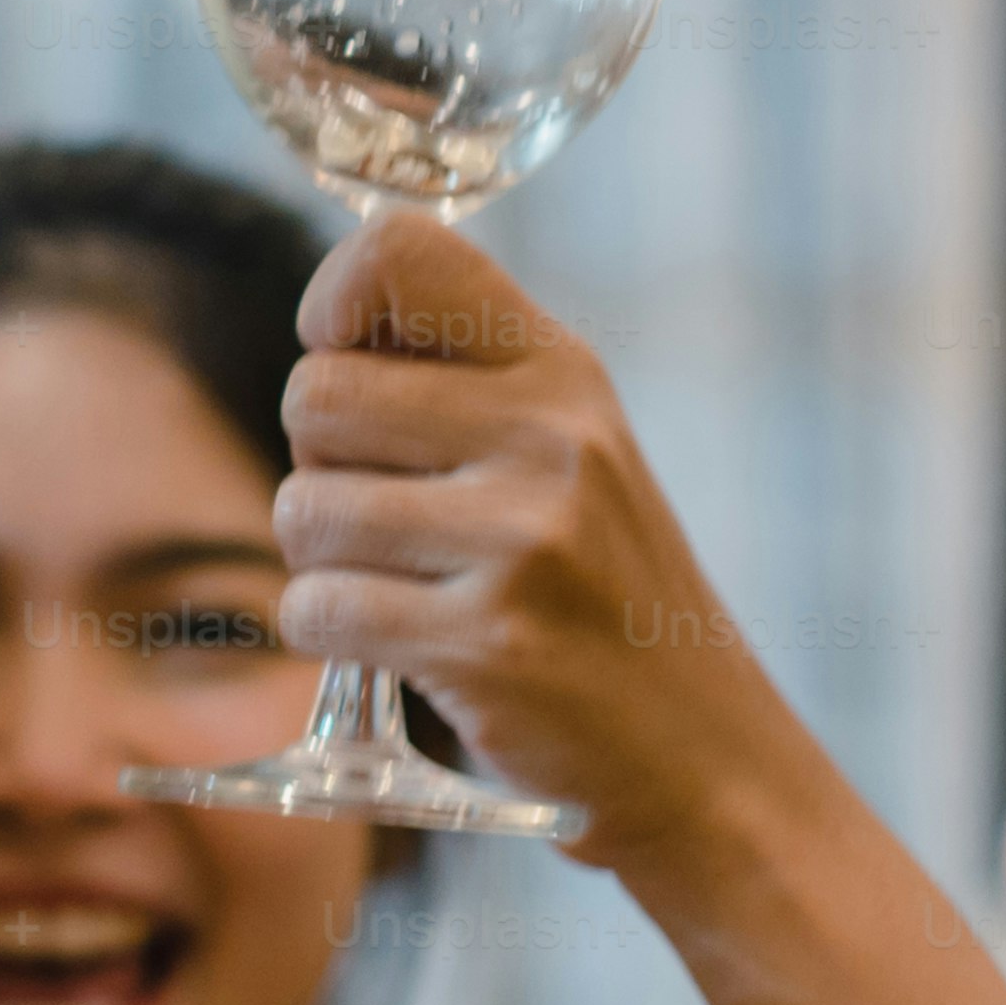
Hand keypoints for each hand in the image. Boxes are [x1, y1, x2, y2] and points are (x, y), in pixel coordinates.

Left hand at [273, 212, 815, 875]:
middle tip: (390, 517)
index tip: (351, 365)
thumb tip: (320, 333)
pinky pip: (316, 609)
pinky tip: (402, 646)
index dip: (334, 305)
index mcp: (562, 371)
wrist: (702, 753)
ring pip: (302, 510)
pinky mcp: (486, 642)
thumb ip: (464, 379)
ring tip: (406, 588)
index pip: (399, 252)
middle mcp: (550, 437)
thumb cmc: (602, 597)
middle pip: (314, 395)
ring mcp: (523, 540)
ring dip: (323, 564)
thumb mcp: (569, 453)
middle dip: (320, 465)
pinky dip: (331, 636)